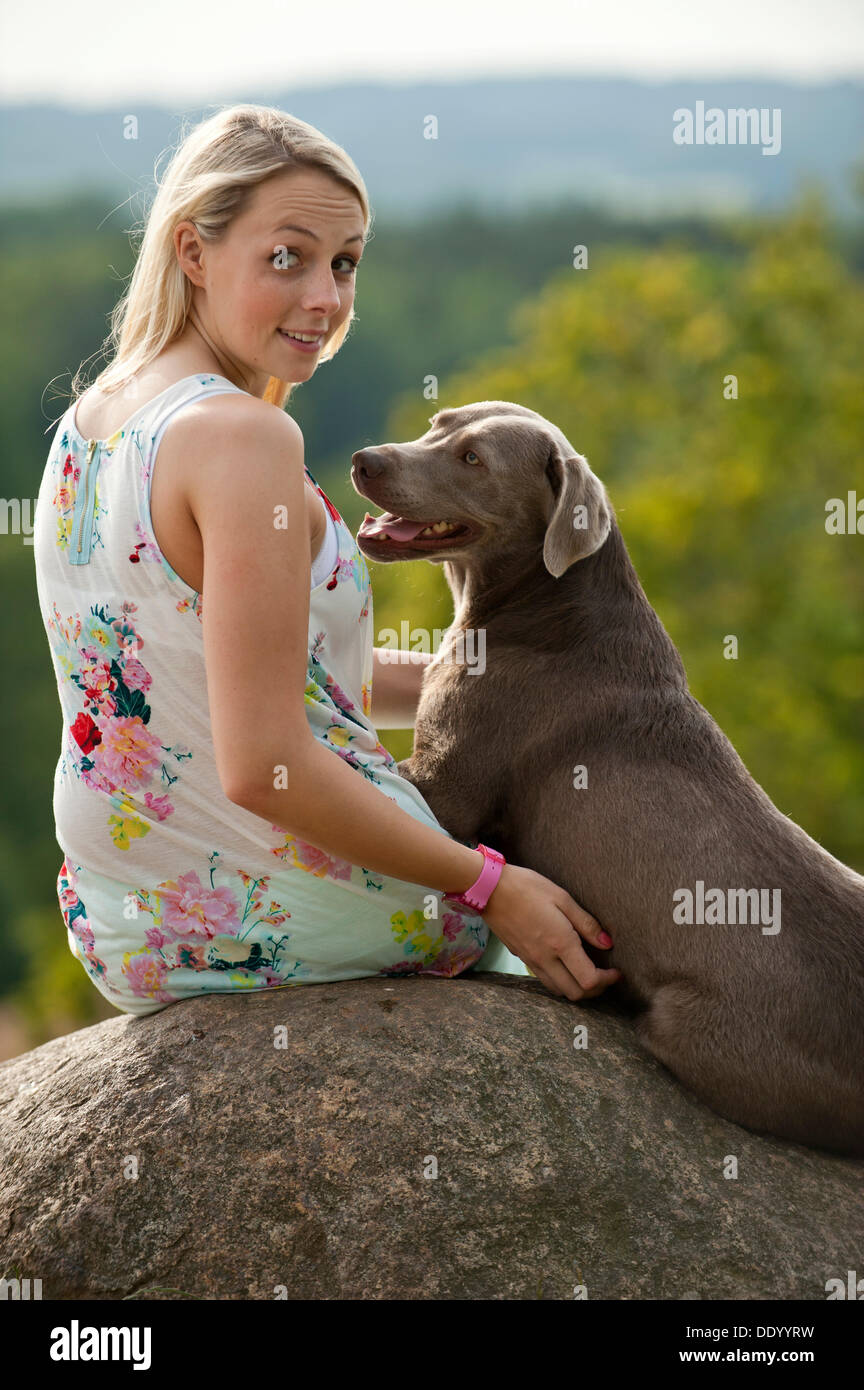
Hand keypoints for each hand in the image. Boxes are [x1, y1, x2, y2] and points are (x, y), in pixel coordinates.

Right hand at [480, 862, 622, 1001]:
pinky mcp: (521, 958)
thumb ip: (586, 923)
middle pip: (575, 993)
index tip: (615, 971)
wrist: (489, 889)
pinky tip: (565, 965)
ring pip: (559, 991)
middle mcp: (545, 958)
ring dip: (577, 988)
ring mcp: (531, 961)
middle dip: (595, 989)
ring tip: (587, 972)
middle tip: (605, 975)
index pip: (589, 979)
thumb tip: (607, 943)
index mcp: (560, 942)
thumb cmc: (527, 887)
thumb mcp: (562, 898)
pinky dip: (560, 981)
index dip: (607, 980)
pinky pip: (545, 981)